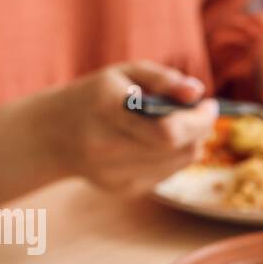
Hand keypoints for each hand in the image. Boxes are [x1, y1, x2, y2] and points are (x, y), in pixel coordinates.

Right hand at [44, 60, 217, 193]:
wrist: (53, 134)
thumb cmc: (96, 96)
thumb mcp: (123, 74)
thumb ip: (162, 79)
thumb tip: (197, 92)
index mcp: (106, 109)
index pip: (167, 130)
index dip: (197, 121)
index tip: (210, 105)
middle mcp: (107, 145)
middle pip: (177, 148)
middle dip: (200, 130)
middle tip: (204, 114)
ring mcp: (114, 173)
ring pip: (177, 163)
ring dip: (192, 144)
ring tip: (186, 125)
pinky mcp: (122, 189)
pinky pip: (166, 175)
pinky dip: (175, 158)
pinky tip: (164, 143)